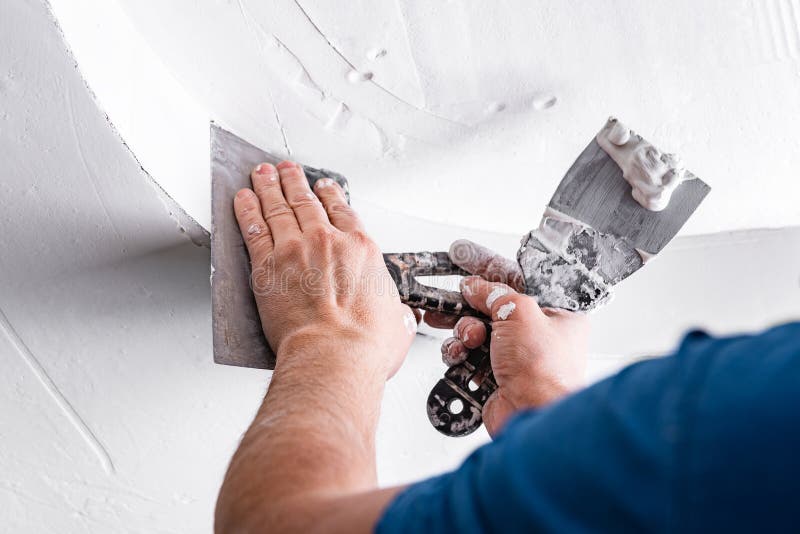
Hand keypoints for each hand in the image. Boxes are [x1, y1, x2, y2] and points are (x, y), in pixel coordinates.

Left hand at [233, 161, 415, 376]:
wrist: (334, 355)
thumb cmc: (363, 345)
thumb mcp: (398, 324)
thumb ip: (396, 313)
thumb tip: (398, 319)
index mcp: (361, 250)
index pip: (343, 211)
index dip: (330, 194)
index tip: (323, 187)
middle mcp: (327, 241)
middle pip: (306, 202)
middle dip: (295, 182)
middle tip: (287, 170)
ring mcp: (294, 250)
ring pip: (278, 207)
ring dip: (268, 187)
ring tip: (262, 174)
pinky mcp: (266, 267)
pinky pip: (253, 229)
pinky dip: (246, 210)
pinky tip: (241, 199)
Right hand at [425, 240, 588, 435]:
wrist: (532, 415)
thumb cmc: (545, 371)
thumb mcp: (520, 313)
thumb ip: (494, 293)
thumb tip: (474, 286)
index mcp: (556, 314)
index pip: (517, 280)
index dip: (487, 266)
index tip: (462, 254)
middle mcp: (537, 334)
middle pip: (491, 307)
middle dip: (468, 306)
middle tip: (447, 300)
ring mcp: (514, 357)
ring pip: (475, 331)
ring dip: (464, 333)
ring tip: (469, 339)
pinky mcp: (495, 376)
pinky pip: (467, 355)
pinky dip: (460, 354)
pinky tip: (462, 356)